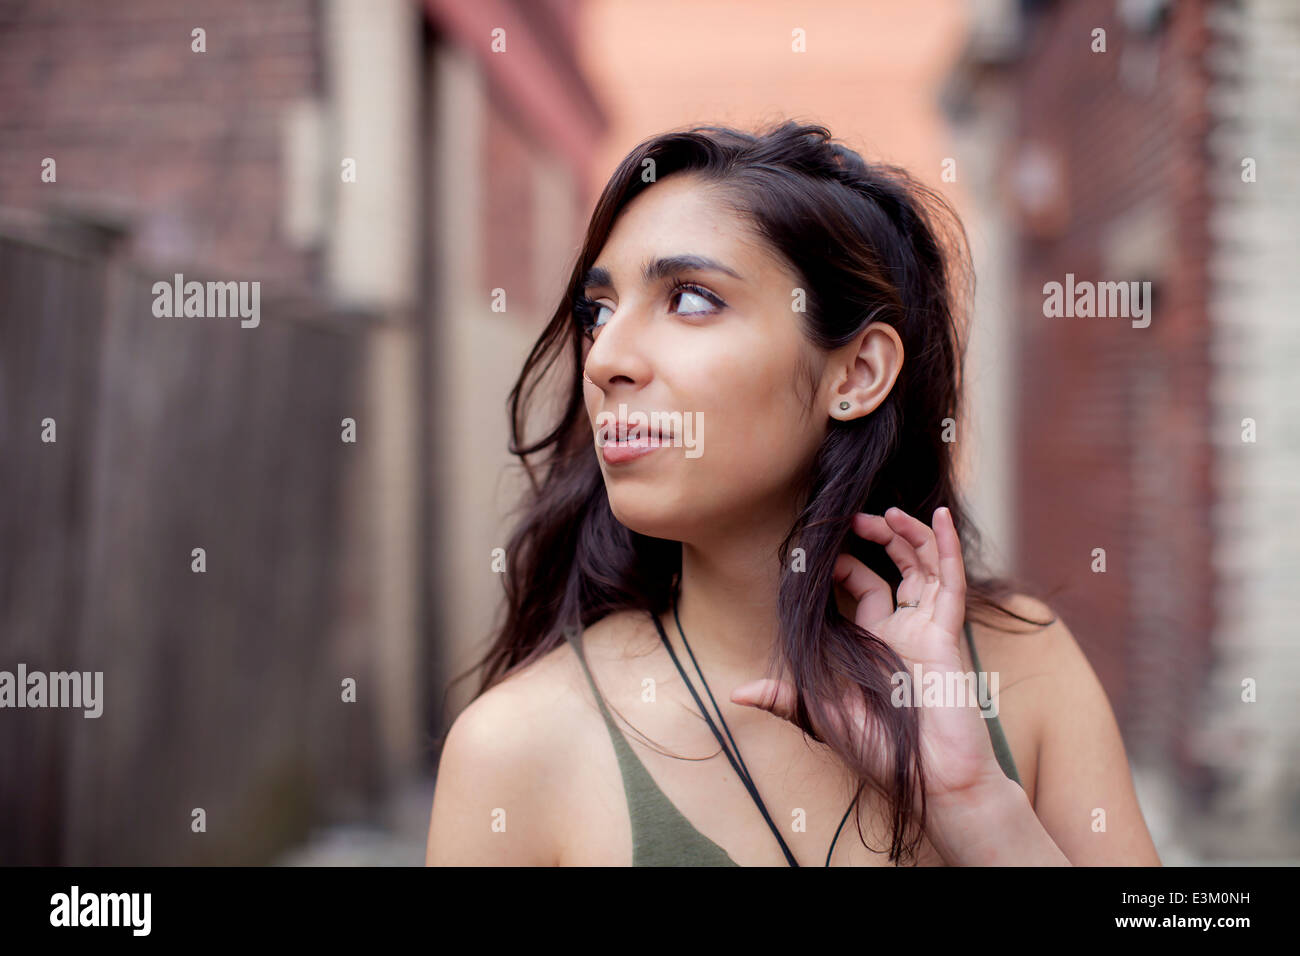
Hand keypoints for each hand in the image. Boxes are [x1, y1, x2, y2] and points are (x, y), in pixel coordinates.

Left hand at [731, 506, 1006, 805]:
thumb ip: (786, 699)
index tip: (822, 549)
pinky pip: (948, 582)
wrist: (931, 779)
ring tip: (886, 512)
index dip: (844, 565)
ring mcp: (926, 629)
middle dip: (877, 539)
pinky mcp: (946, 634)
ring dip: (907, 536)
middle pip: (893, 568)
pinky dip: (945, 547)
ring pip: (921, 566)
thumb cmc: (881, 752)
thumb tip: (736, 694)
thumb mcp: (824, 717)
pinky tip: (937, 517)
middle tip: (855, 518)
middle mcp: (900, 630)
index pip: (862, 588)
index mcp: (872, 642)